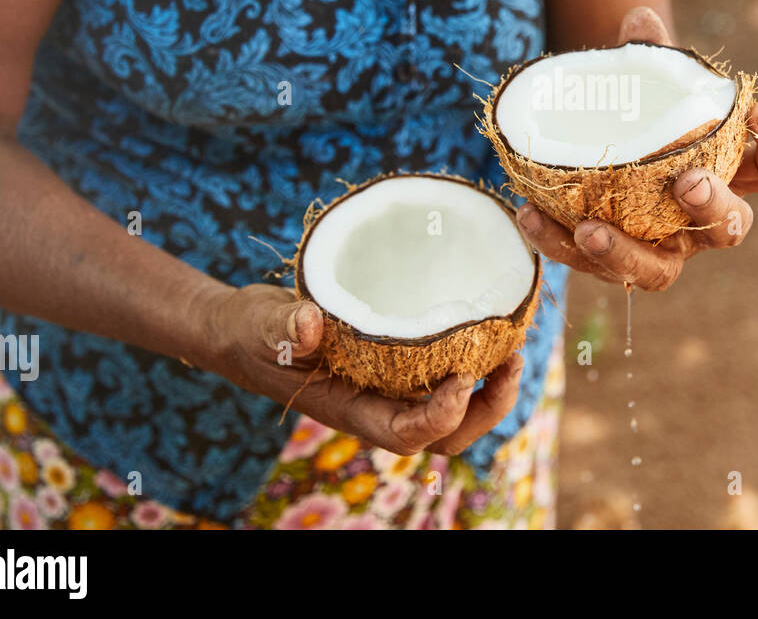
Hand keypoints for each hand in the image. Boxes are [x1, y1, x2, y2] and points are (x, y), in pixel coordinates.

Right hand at [195, 282, 523, 455]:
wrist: (245, 330)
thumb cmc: (251, 334)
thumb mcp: (261, 327)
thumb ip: (282, 326)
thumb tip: (308, 324)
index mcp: (351, 410)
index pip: (408, 433)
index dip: (442, 413)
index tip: (464, 374)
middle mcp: (377, 407)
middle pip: (445, 434)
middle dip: (485, 408)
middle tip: (512, 361)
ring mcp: (389, 390)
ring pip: (452, 412)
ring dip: (488, 390)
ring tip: (512, 349)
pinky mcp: (396, 367)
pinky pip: (443, 378)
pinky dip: (474, 361)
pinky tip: (489, 327)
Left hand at [514, 6, 757, 290]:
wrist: (601, 149)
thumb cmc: (640, 118)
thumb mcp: (645, 86)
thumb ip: (647, 56)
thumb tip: (640, 19)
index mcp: (727, 175)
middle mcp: (701, 222)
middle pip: (729, 229)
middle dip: (714, 208)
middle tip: (688, 182)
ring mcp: (660, 250)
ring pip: (658, 270)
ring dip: (627, 253)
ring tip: (592, 228)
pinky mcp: (613, 263)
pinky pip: (590, 264)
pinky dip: (558, 242)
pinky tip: (529, 214)